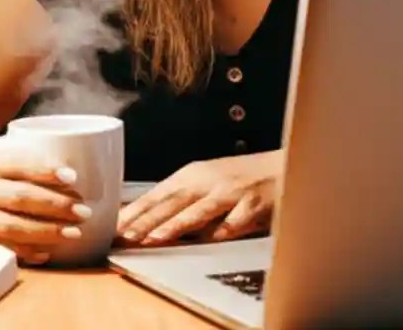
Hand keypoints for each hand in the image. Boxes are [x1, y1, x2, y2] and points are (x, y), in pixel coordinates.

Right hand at [0, 149, 92, 264]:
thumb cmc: (0, 179)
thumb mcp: (11, 163)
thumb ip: (36, 167)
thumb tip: (72, 181)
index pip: (20, 164)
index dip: (47, 171)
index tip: (73, 178)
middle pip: (20, 197)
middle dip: (56, 205)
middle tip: (84, 211)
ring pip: (13, 226)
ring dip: (47, 231)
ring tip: (74, 233)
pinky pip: (6, 248)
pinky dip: (30, 251)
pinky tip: (50, 252)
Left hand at [116, 151, 280, 246]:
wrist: (286, 165)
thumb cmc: (244, 178)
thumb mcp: (208, 184)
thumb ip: (184, 202)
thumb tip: (150, 223)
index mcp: (194, 175)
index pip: (159, 194)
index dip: (137, 210)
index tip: (116, 226)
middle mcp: (210, 181)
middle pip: (174, 201)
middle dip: (147, 219)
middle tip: (125, 235)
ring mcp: (234, 191)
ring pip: (201, 208)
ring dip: (177, 223)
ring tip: (155, 237)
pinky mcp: (257, 202)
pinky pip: (240, 217)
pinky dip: (228, 226)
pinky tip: (216, 237)